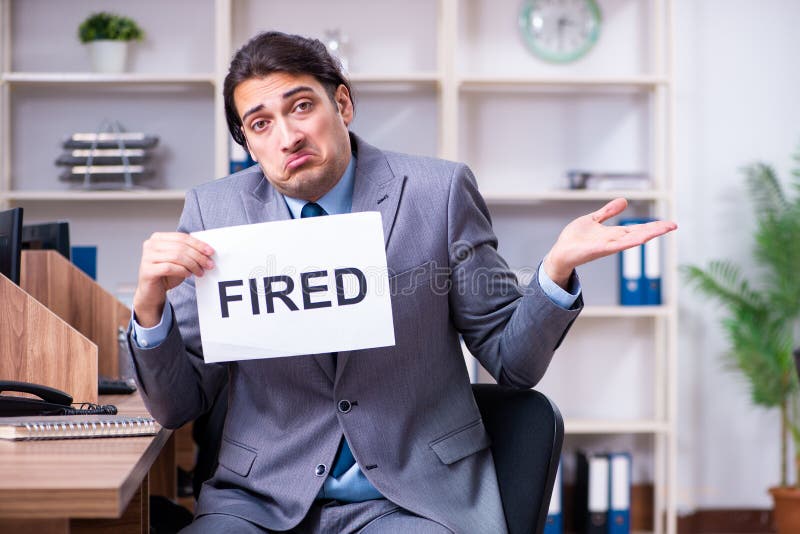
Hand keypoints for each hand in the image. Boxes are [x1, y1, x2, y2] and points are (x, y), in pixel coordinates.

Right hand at [133, 232, 214, 326]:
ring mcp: (147, 257)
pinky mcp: (147, 270)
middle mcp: (150, 245)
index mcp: (158, 238)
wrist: (152, 292)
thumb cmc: (166, 274)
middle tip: (209, 264)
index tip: (210, 252)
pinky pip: (169, 267)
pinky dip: (182, 270)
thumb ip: (188, 252)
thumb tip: (207, 251)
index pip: (182, 237)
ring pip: (176, 256)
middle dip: (198, 256)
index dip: (198, 244)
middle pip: (180, 247)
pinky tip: (188, 274)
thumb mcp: (179, 260)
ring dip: (193, 264)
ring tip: (200, 272)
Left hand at [543, 198, 677, 287]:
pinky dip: (628, 242)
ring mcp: (608, 246)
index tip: (670, 223)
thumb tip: (624, 200)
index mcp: (614, 234)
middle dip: (656, 230)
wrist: (560, 253)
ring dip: (648, 234)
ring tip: (663, 229)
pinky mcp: (599, 249)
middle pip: (639, 234)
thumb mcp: (593, 219)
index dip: (654, 226)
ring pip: (632, 240)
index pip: (638, 229)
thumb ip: (608, 212)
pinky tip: (640, 239)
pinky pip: (616, 245)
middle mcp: (614, 241)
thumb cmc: (574, 239)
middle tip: (673, 225)